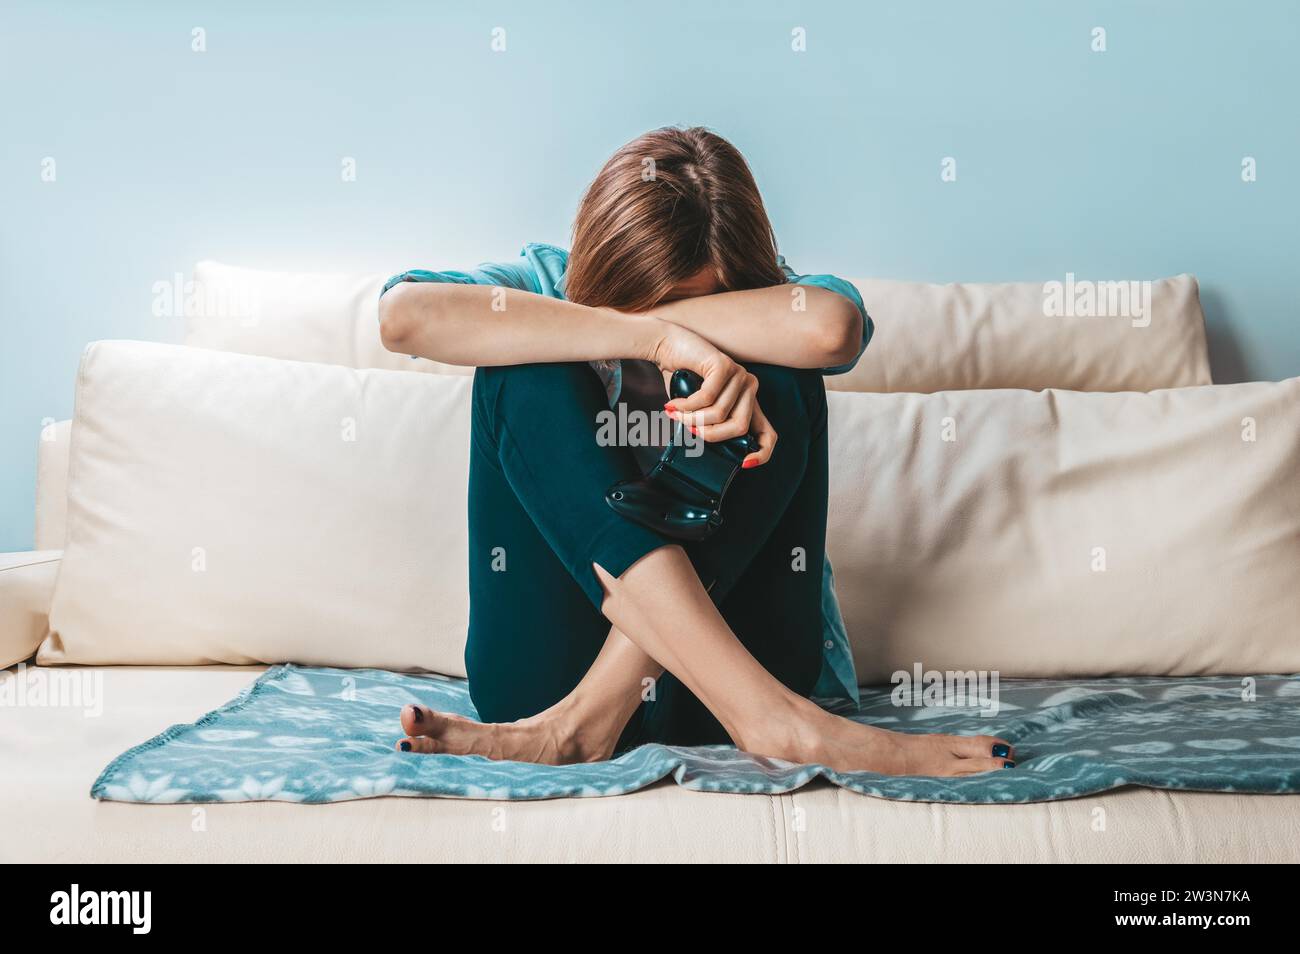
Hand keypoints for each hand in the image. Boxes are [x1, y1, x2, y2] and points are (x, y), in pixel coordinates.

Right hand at [649, 322, 776, 467]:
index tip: (744, 463)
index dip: (761, 453)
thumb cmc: (681, 379)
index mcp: (748, 401)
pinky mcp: (725, 365)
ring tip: (676, 414)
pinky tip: (675, 403)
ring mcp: (740, 374)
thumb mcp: (701, 409)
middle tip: (689, 430)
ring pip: (721, 415)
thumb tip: (709, 447)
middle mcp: (750, 386)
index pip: (768, 433)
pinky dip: (687, 406)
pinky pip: (707, 399)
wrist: (666, 345)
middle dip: (710, 435)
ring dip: (692, 419)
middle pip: (739, 427)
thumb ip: (711, 425)